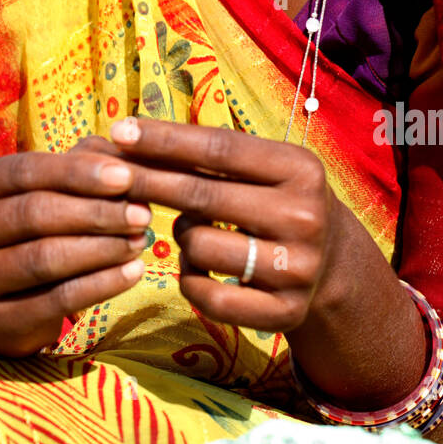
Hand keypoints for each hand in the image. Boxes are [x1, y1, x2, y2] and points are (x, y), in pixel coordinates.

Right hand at [0, 146, 153, 356]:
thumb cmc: (26, 230)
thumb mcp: (41, 191)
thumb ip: (78, 167)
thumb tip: (125, 154)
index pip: (25, 171)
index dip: (78, 172)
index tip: (127, 175)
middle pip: (34, 214)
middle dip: (96, 212)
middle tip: (143, 213)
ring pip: (45, 258)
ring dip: (103, 247)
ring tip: (142, 240)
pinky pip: (57, 300)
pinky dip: (102, 284)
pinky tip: (134, 272)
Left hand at [106, 116, 344, 334]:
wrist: (333, 265)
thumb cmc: (278, 200)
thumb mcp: (264, 168)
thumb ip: (212, 156)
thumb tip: (132, 138)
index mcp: (301, 169)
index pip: (219, 149)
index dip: (165, 140)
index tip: (120, 130)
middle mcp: (304, 217)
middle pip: (202, 195)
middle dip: (147, 181)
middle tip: (109, 174)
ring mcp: (297, 268)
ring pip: (199, 246)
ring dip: (181, 236)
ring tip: (193, 231)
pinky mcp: (286, 313)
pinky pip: (208, 296)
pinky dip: (190, 279)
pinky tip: (198, 268)